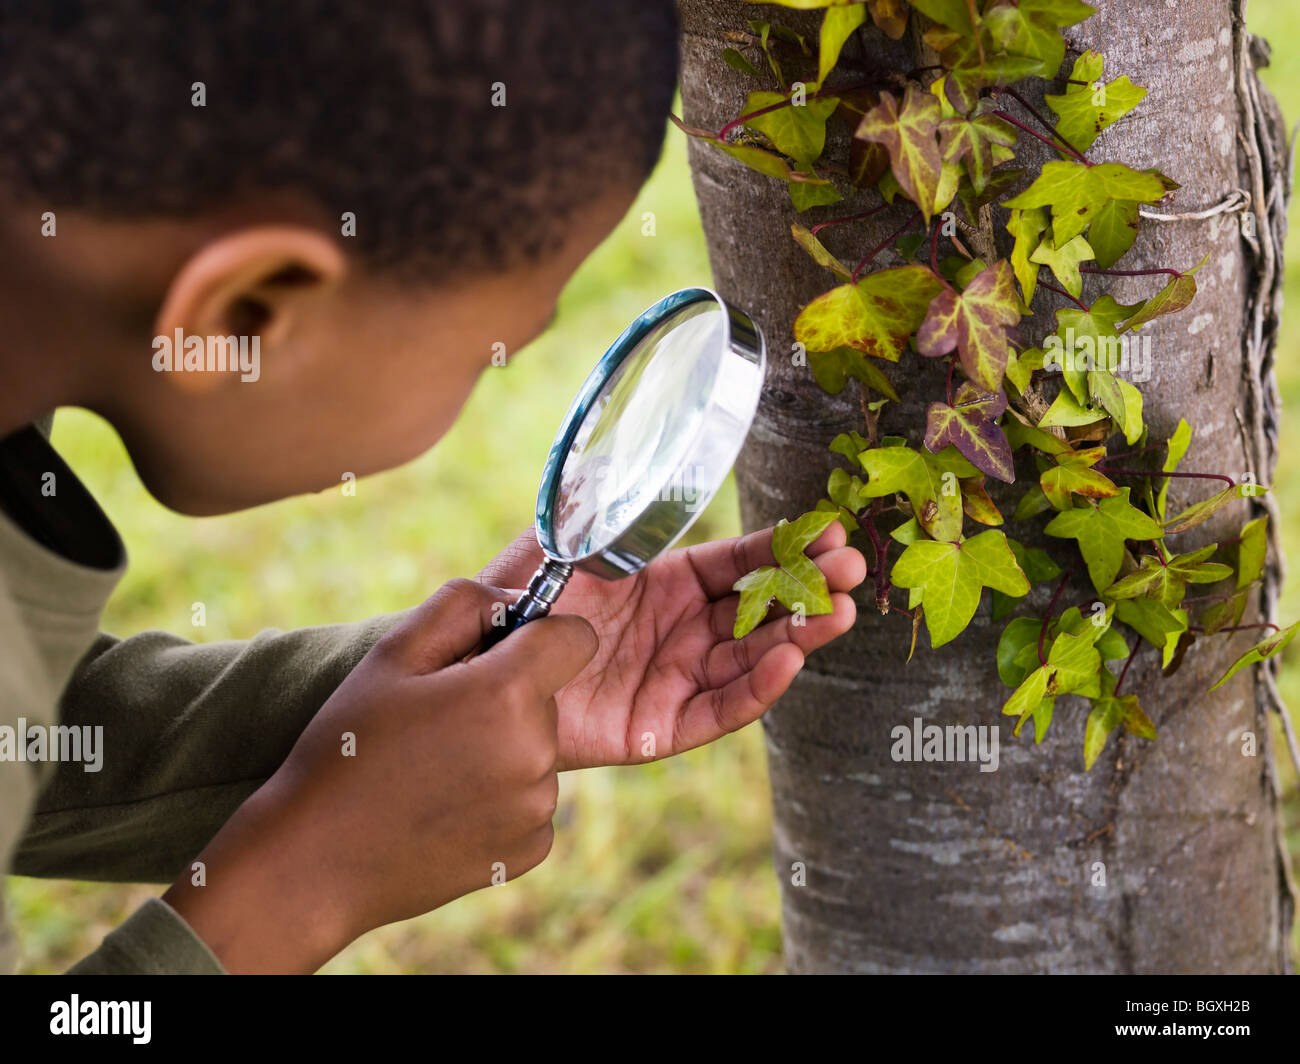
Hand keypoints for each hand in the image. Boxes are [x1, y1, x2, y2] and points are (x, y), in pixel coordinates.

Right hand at [163, 580, 596, 972]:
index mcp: (506, 694)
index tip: (501, 651)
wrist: (315, 862)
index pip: (576, 638)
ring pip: (538, 749)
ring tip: (432, 769)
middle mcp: (535, 751)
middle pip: (548, 697)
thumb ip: (464, 605)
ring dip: (502, 748)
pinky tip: (444, 808)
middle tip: (438, 720)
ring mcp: (536, 806)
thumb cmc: (346, 748)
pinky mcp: (530, 848)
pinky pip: (531, 801)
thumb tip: (517, 601)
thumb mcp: (392, 655)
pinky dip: (499, 799)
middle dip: (507, 696)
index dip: (540, 635)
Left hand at [478, 522, 865, 770]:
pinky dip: (756, 690)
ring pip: (753, 659)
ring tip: (836, 612)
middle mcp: (682, 629)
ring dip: (799, 636)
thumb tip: (624, 452)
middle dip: (810, 590)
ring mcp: (675, 678)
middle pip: (761, 611)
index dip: (786, 549)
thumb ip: (597, 508)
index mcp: (666, 582)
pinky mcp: (659, 728)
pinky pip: (718, 712)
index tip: (829, 532)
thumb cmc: (513, 603)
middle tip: (852, 572)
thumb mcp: (558, 545)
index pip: (740, 564)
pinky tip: (787, 661)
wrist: (472, 674)